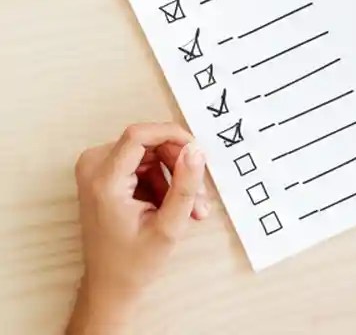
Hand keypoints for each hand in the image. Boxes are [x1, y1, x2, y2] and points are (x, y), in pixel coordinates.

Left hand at [66, 123, 209, 334]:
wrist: (109, 284)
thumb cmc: (134, 262)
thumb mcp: (169, 226)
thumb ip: (185, 185)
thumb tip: (196, 150)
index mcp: (104, 182)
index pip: (139, 135)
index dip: (172, 135)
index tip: (198, 151)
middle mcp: (92, 169)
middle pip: (146, 143)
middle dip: (178, 164)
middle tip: (198, 194)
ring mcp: (95, 171)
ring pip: (148, 153)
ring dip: (173, 176)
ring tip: (191, 208)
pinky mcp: (102, 176)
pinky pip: (141, 164)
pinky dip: (161, 180)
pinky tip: (173, 206)